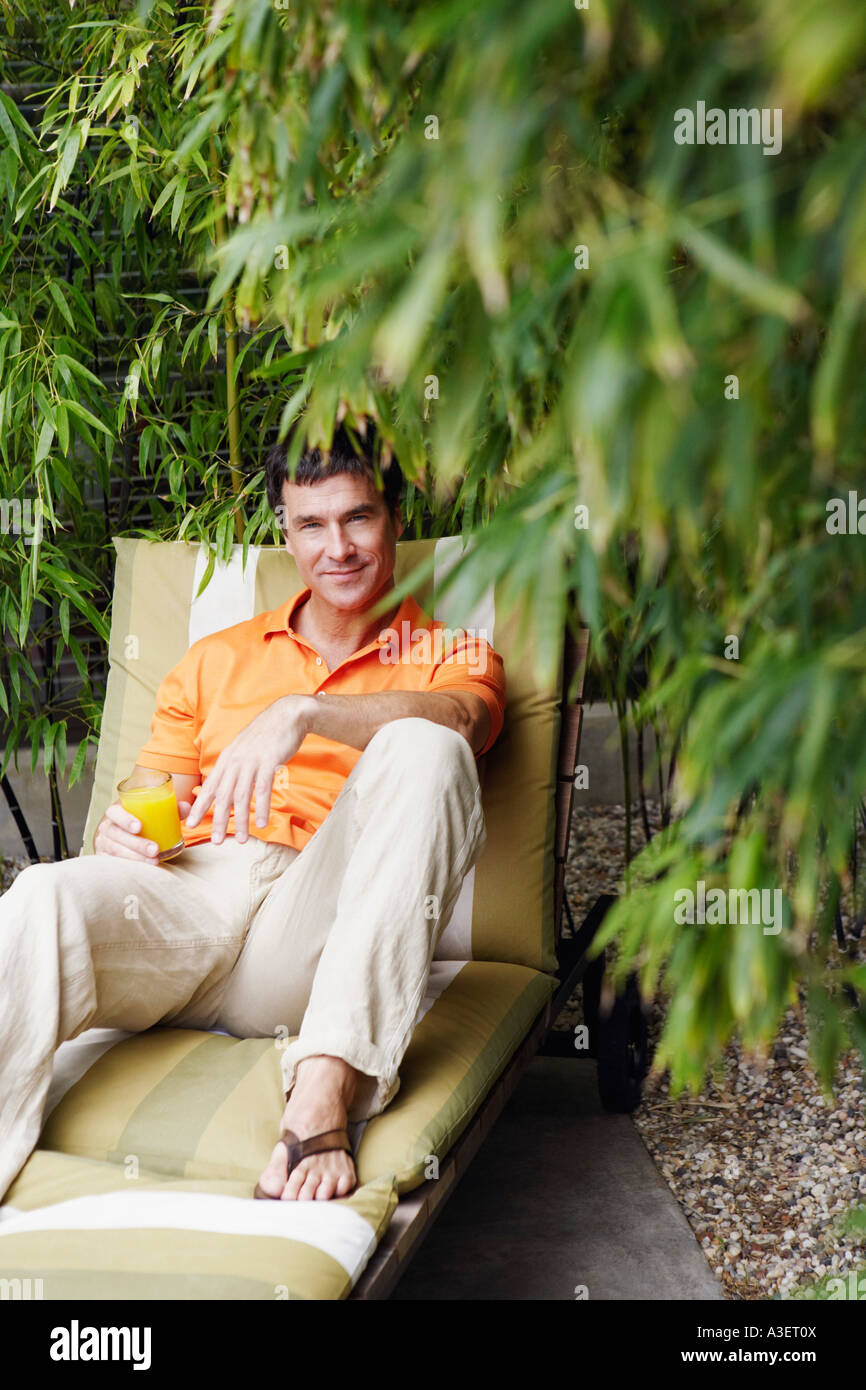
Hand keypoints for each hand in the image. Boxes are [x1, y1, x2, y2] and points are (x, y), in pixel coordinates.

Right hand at [94, 800, 192, 862]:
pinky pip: (112, 864)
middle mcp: (106, 827)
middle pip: (116, 835)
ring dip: (134, 857)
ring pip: (115, 851)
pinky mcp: (105, 858)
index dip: (125, 819)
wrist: (125, 833)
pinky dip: (126, 867)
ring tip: (154, 861)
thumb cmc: (143, 819)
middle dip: (136, 844)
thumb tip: (186, 808)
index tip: (139, 827)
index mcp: (116, 811)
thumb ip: (172, 809)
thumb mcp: (154, 812)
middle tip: (155, 850)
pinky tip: (141, 871)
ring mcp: (103, 843)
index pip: (114, 812)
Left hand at [184, 695, 310, 844]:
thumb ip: (234, 767)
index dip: (199, 807)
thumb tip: (226, 787)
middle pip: (223, 795)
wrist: (287, 715)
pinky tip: (261, 823)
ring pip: (242, 795)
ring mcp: (252, 761)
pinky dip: (262, 807)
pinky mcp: (269, 760)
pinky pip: (264, 788)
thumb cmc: (266, 735)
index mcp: (227, 759)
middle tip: (216, 840)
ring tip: (242, 839)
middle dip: (218, 820)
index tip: (191, 824)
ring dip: (241, 819)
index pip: (209, 786)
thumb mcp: (243, 749)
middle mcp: (235, 761)